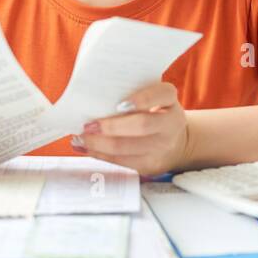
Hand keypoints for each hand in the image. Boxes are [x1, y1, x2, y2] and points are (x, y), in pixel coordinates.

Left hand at [72, 81, 189, 176]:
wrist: (175, 142)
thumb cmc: (153, 112)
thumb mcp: (152, 98)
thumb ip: (132, 92)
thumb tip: (95, 97)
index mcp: (170, 100)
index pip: (161, 94)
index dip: (141, 99)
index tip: (119, 104)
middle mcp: (170, 123)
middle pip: (141, 125)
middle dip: (111, 127)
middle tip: (88, 125)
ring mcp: (162, 146)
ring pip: (127, 148)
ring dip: (100, 144)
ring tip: (82, 138)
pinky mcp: (150, 165)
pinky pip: (122, 161)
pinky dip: (101, 155)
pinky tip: (88, 148)